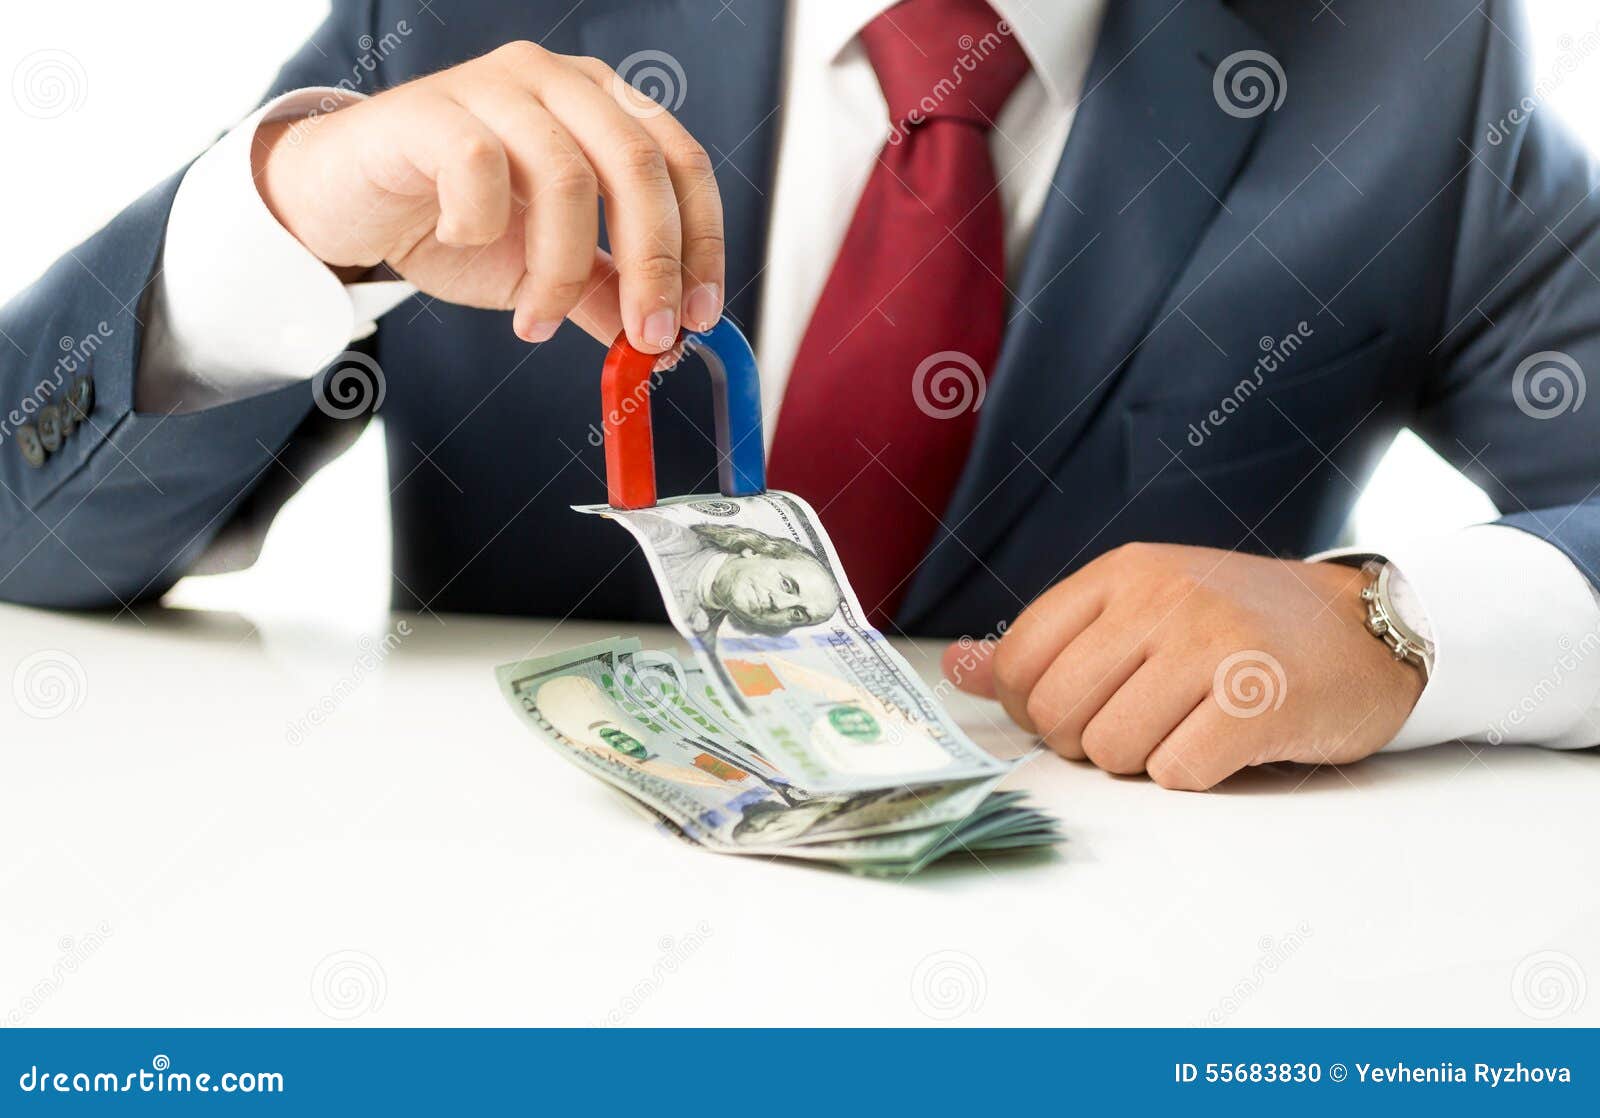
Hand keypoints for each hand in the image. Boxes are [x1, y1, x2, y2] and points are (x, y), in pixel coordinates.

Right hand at [251, 41, 723, 352]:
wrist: (345, 203)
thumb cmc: (449, 220)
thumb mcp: (545, 269)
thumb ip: (605, 294)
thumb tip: (662, 341)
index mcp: (603, 109)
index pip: (682, 164)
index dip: (702, 244)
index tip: (699, 317)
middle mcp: (559, 83)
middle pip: (639, 166)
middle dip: (653, 265)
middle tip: (645, 336)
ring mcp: (495, 86)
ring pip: (567, 175)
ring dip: (560, 270)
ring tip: (534, 318)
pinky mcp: (430, 108)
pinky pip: (481, 169)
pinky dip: (480, 226)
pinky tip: (461, 240)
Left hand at [942, 543, 1424, 789]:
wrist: (1368, 629)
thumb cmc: (1240, 627)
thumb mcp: (1140, 611)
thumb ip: (1047, 643)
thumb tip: (953, 668)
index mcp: (1121, 573)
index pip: (1021, 660)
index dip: (1037, 707)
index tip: (1080, 708)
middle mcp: (1161, 598)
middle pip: (1058, 713)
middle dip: (1087, 741)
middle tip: (1140, 723)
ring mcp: (1212, 645)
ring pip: (1112, 751)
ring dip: (1145, 760)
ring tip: (1189, 725)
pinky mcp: (1259, 701)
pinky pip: (1177, 774)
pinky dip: (1195, 775)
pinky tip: (1226, 744)